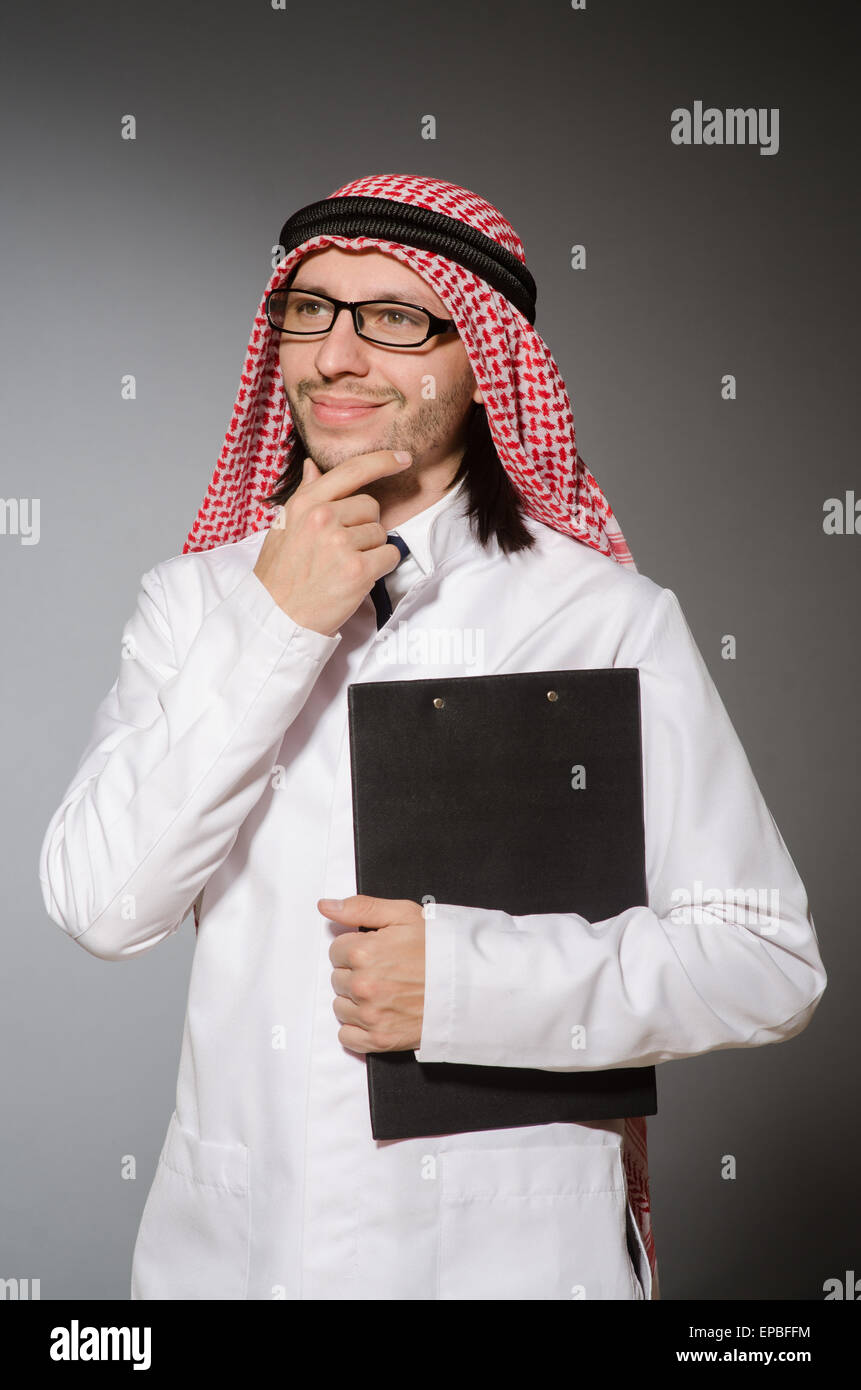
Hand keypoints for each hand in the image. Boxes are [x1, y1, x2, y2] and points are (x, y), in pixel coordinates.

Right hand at [253, 450, 411, 636]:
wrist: (276, 617)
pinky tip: (358, 577)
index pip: (351, 471)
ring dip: (371, 550)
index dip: (382, 461)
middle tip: (342, 550)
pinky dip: (382, 567)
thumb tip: (313, 466)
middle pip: (371, 507)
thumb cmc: (279, 574)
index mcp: (305, 504)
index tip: (402, 458)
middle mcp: (323, 518)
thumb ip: (305, 495)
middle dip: (365, 526)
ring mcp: (341, 543)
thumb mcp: (283, 526)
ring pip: (381, 534)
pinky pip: (390, 555)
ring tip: (343, 567)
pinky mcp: (358, 569)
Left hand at [321, 895, 425, 1053]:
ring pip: (340, 1006)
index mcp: (364, 952)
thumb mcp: (404, 914)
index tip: (377, 951)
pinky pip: (347, 1036)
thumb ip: (361, 908)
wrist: (470, 986)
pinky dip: (359, 1028)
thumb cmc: (440, 949)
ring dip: (356, 1000)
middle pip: (337, 978)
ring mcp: (371, 1015)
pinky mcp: (379, 1039)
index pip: (336, 950)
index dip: (356, 948)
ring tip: (387, 991)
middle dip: (356, 973)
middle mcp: (363, 985)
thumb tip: (326, 906)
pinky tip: (380, 1014)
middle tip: (386, 971)